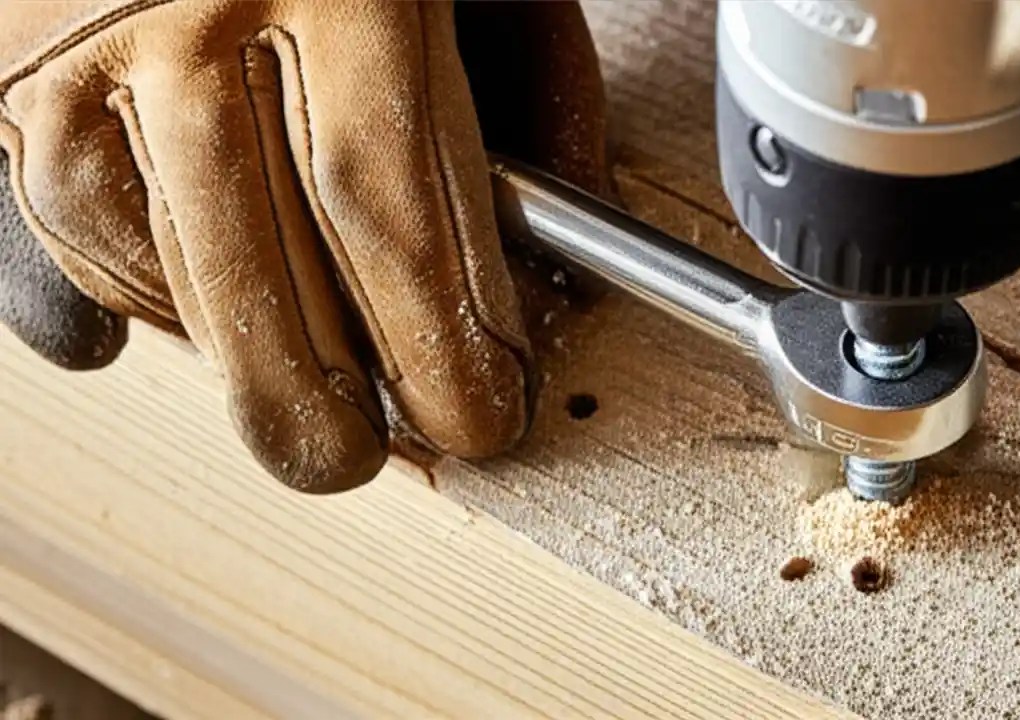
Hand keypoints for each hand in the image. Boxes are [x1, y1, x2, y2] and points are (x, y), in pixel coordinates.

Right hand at [0, 1, 607, 491]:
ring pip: (148, 260)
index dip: (439, 341)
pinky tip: (189, 322)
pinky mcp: (8, 70)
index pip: (392, 210)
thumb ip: (536, 78)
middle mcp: (193, 12)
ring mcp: (83, 43)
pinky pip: (60, 225)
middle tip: (356, 461)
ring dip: (229, 354)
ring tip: (296, 401)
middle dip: (317, 398)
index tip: (480, 412)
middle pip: (259, 267)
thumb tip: (566, 234)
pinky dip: (130, 292)